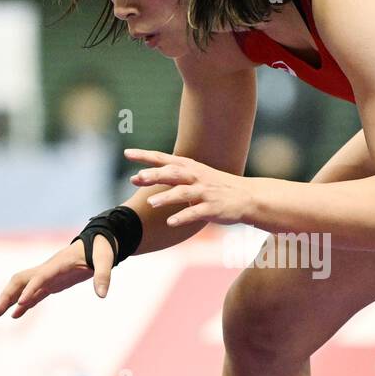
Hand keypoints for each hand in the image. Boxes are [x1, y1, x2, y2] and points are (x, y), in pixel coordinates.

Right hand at [0, 236, 114, 318]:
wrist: (97, 242)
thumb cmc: (101, 248)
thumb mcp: (105, 259)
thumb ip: (103, 275)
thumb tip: (102, 295)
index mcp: (58, 264)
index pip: (39, 277)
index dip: (30, 289)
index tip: (21, 303)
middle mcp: (48, 269)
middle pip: (19, 281)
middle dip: (6, 296)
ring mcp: (48, 276)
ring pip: (21, 287)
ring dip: (8, 300)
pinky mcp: (52, 282)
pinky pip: (33, 294)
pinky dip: (23, 304)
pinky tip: (15, 315)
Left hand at [126, 149, 254, 226]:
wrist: (247, 197)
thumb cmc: (216, 187)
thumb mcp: (195, 175)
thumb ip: (171, 176)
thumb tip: (142, 176)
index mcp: (190, 167)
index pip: (164, 159)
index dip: (146, 156)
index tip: (127, 153)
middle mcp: (196, 177)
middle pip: (172, 173)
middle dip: (154, 174)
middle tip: (136, 177)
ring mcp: (205, 192)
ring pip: (183, 192)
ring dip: (167, 197)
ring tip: (151, 203)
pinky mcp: (212, 208)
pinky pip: (195, 212)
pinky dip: (182, 217)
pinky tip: (170, 223)